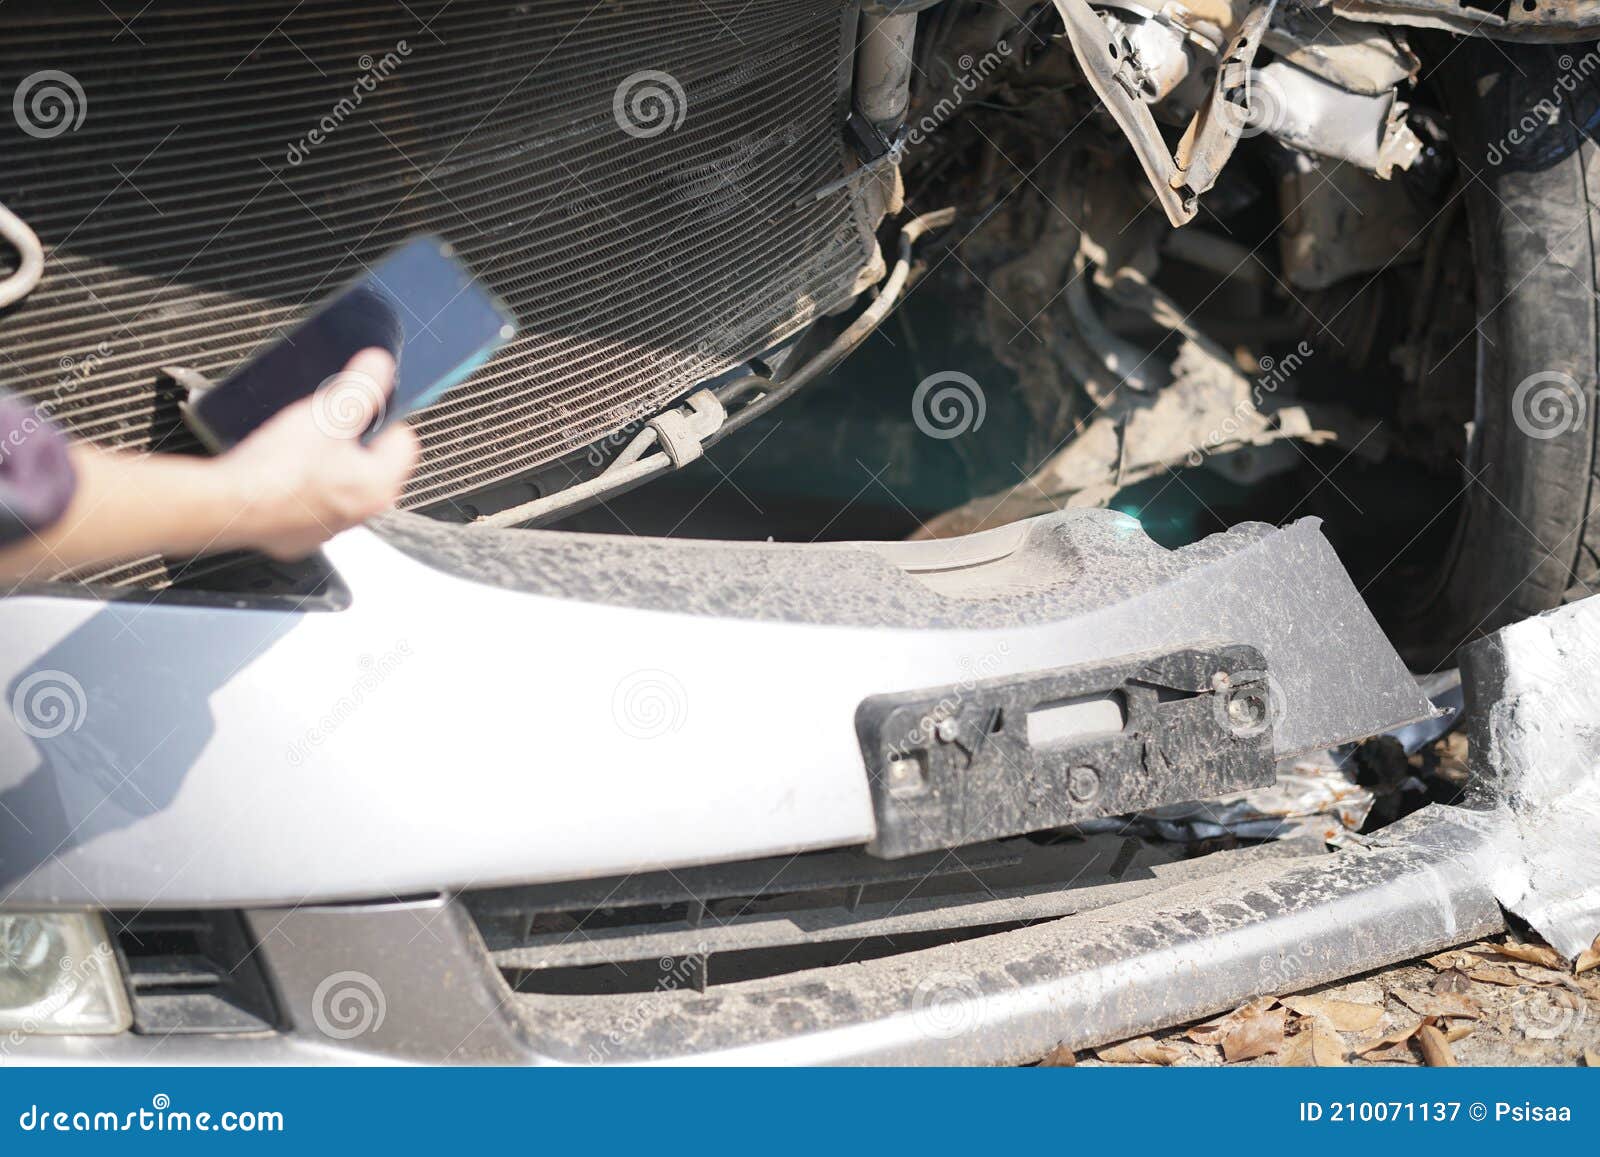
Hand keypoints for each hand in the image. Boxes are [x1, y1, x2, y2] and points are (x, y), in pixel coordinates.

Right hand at [213, 348, 418, 560]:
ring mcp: (329, 528)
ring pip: (338, 483)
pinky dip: (297, 488)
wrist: (229, 506)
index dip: (380, 417)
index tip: (357, 409)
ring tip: (297, 449)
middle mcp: (362, 513)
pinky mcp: (298, 536)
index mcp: (380, 485)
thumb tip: (380, 366)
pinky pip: (307, 503)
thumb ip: (360, 387)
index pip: (403, 441)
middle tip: (322, 427)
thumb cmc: (279, 470)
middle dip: (350, 441)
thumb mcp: (327, 413)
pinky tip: (279, 472)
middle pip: (370, 463)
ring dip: (323, 464)